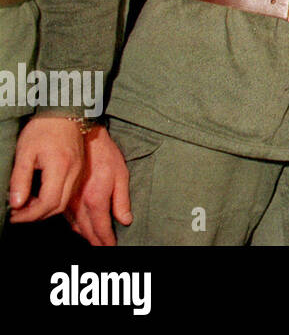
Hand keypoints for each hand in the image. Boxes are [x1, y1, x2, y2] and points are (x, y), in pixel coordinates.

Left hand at [9, 115, 84, 222]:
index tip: (12, 215)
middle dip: (35, 215)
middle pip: (57, 206)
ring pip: (63, 202)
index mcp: (61, 167)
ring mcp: (79, 172)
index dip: (29, 214)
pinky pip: (66, 193)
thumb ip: (20, 179)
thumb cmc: (43, 129)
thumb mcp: (24, 153)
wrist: (65, 113)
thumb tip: (16, 204)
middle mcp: (74, 173)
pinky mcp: (79, 171)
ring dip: (44, 209)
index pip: (48, 202)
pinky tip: (37, 196)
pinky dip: (51, 200)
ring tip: (24, 206)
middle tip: (16, 214)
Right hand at [64, 125, 131, 245]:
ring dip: (85, 236)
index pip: (101, 228)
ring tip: (94, 242)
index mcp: (96, 199)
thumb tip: (125, 220)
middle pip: (87, 231)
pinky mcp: (63, 196)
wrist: (83, 139)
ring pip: (75, 227)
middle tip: (103, 249)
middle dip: (96, 242)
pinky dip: (74, 226)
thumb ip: (122, 200)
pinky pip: (67, 218)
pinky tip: (79, 228)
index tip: (112, 248)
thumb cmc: (105, 155)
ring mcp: (68, 201)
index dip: (107, 241)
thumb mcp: (121, 174)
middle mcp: (79, 204)